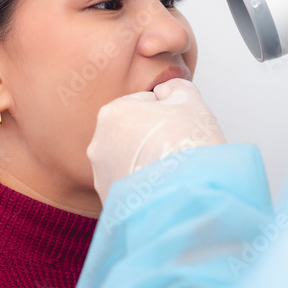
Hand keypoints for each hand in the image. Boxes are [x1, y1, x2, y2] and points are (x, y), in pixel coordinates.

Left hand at [86, 78, 226, 201]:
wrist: (189, 199)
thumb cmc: (189, 145)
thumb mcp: (189, 99)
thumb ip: (175, 86)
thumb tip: (166, 91)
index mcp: (111, 113)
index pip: (145, 104)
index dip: (169, 114)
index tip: (181, 129)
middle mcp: (98, 144)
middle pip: (135, 131)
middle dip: (154, 137)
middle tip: (177, 148)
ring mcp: (101, 175)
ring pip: (131, 159)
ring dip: (148, 161)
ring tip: (170, 171)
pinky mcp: (110, 201)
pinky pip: (131, 184)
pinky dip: (146, 185)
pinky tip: (163, 188)